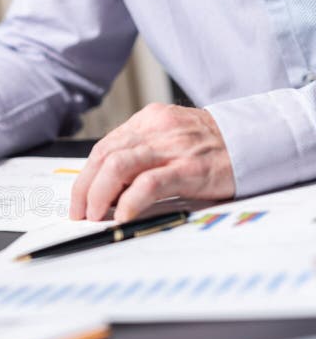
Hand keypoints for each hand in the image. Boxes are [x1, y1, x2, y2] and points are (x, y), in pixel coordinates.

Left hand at [70, 103, 234, 221]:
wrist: (259, 139)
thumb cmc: (214, 147)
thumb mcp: (172, 140)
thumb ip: (142, 155)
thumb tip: (108, 190)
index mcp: (148, 121)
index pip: (103, 148)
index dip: (84, 177)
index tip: (78, 200)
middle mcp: (155, 129)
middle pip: (103, 157)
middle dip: (84, 189)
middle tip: (80, 214)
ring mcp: (172, 147)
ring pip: (117, 166)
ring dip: (98, 195)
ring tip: (95, 217)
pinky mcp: (190, 167)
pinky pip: (149, 183)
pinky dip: (129, 201)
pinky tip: (123, 216)